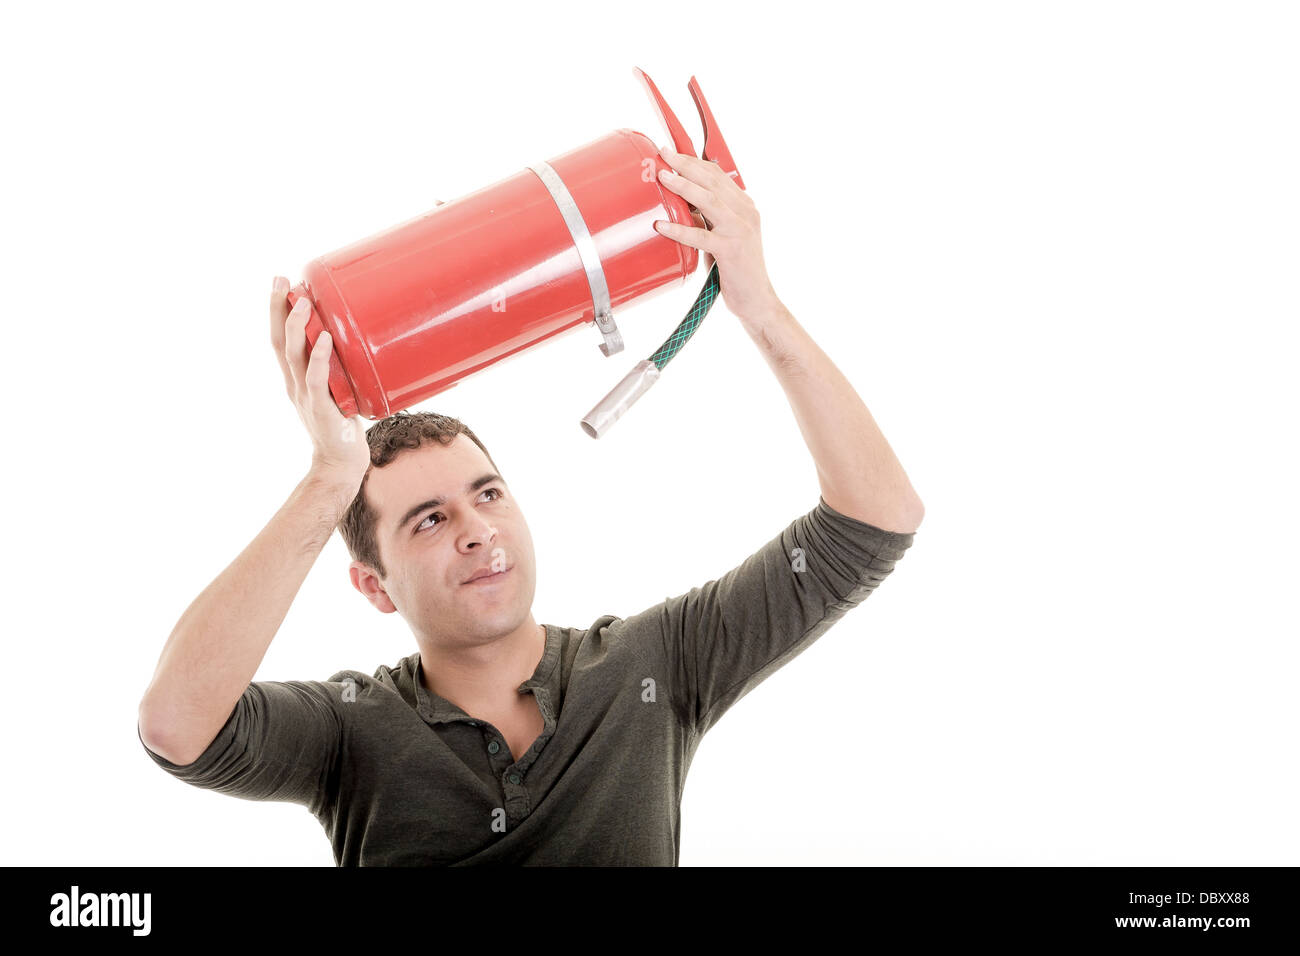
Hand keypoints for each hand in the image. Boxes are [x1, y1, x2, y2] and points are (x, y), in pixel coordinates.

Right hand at [269, 276, 370, 486]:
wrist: (341, 464)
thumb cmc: (344, 425)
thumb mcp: (340, 389)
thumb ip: (344, 368)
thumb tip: (368, 336)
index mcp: (295, 379)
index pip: (279, 339)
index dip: (276, 311)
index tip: (282, 282)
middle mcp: (294, 385)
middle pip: (279, 342)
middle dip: (277, 309)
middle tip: (281, 279)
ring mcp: (305, 397)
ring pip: (294, 356)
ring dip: (297, 327)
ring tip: (303, 301)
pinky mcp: (321, 409)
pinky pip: (317, 380)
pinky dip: (319, 358)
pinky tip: (325, 340)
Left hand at [652, 147, 780, 324]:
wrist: (756, 299)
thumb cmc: (736, 270)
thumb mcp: (722, 237)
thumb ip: (707, 220)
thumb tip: (680, 206)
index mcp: (744, 206)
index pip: (717, 175)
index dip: (693, 162)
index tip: (672, 153)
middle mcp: (745, 213)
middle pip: (712, 181)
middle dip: (685, 165)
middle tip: (663, 154)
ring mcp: (740, 230)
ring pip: (709, 200)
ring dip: (683, 186)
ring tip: (663, 177)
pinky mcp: (731, 250)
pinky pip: (701, 236)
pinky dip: (680, 229)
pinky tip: (661, 225)